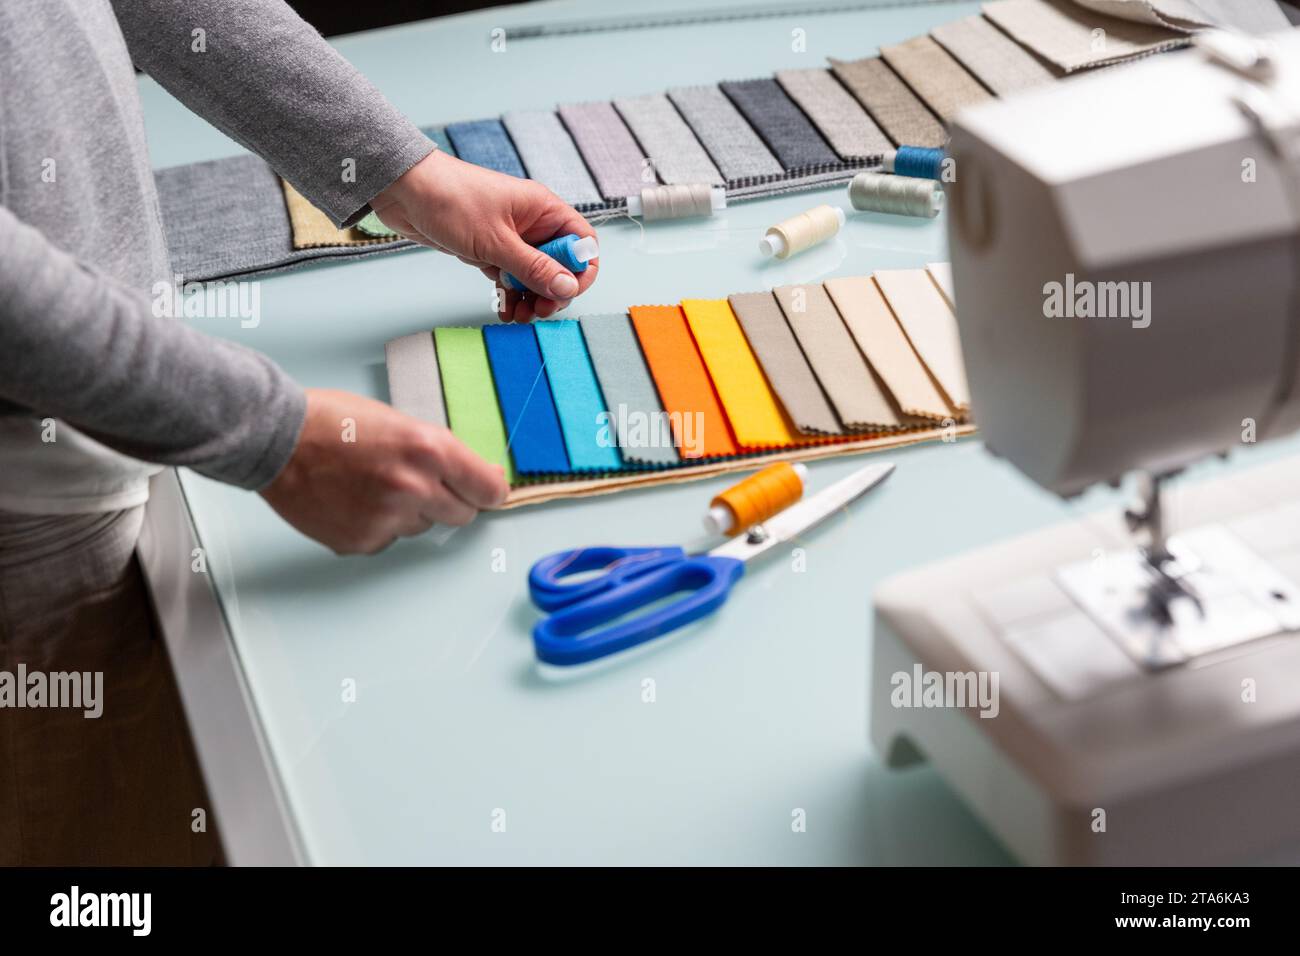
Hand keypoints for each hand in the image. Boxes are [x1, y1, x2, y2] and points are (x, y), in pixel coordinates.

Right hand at [261, 388, 507, 554]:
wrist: (277, 441)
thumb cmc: (333, 422)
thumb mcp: (400, 422)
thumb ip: (439, 452)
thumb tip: (476, 475)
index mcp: (429, 450)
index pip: (488, 488)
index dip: (490, 490)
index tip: (489, 492)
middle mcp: (414, 488)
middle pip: (462, 515)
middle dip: (450, 501)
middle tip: (422, 483)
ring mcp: (388, 519)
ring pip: (422, 527)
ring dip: (410, 512)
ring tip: (373, 484)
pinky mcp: (363, 541)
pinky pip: (388, 539)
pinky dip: (378, 526)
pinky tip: (354, 501)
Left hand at [371, 150, 598, 322]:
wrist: (403, 190)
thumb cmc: (450, 199)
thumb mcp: (496, 240)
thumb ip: (534, 267)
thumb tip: (568, 288)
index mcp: (543, 210)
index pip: (581, 243)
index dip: (580, 270)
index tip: (566, 292)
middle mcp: (531, 223)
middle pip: (560, 265)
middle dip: (553, 291)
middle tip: (539, 310)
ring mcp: (511, 238)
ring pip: (534, 275)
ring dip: (531, 298)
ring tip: (518, 315)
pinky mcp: (490, 250)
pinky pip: (511, 277)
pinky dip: (511, 294)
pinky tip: (504, 309)